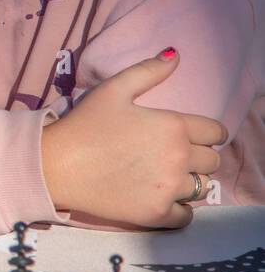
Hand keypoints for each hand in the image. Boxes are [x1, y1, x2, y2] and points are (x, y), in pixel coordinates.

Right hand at [40, 47, 226, 227]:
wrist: (55, 165)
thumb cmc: (83, 124)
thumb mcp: (112, 90)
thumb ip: (147, 71)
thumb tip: (176, 55)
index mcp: (173, 126)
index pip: (216, 132)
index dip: (206, 133)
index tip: (188, 136)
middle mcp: (179, 157)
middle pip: (213, 161)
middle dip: (198, 157)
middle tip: (170, 156)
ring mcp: (169, 188)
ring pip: (203, 188)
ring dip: (189, 182)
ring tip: (164, 177)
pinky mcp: (157, 213)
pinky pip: (187, 216)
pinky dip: (179, 209)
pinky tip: (161, 197)